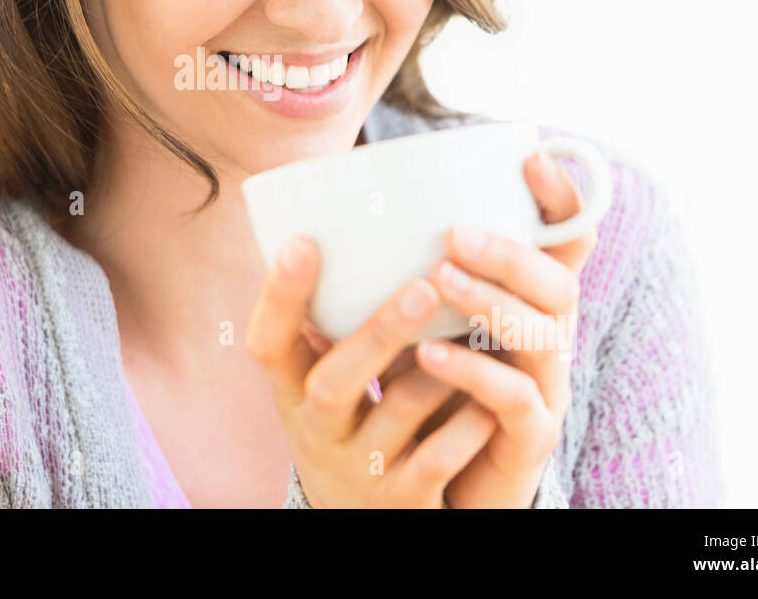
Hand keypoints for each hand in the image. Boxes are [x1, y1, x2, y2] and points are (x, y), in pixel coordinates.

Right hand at [246, 237, 498, 507]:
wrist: (364, 523)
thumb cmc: (352, 429)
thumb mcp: (325, 388)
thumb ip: (331, 334)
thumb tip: (344, 234)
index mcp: (292, 394)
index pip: (267, 345)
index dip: (279, 297)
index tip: (303, 242)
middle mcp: (316, 433)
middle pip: (332, 383)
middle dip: (378, 333)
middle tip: (424, 285)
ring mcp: (360, 470)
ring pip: (398, 413)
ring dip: (440, 370)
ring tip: (475, 329)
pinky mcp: (405, 500)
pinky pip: (440, 457)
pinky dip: (466, 423)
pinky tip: (490, 396)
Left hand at [415, 149, 598, 507]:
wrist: (446, 484)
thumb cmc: (429, 392)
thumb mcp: (417, 326)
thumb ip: (393, 282)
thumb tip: (316, 233)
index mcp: (526, 301)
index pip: (565, 242)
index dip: (560, 200)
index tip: (529, 159)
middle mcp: (546, 338)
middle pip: (559, 284)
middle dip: (510, 251)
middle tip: (453, 233)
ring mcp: (545, 387)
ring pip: (544, 335)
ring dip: (492, 301)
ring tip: (440, 278)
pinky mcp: (530, 436)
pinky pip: (516, 399)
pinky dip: (474, 373)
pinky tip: (432, 354)